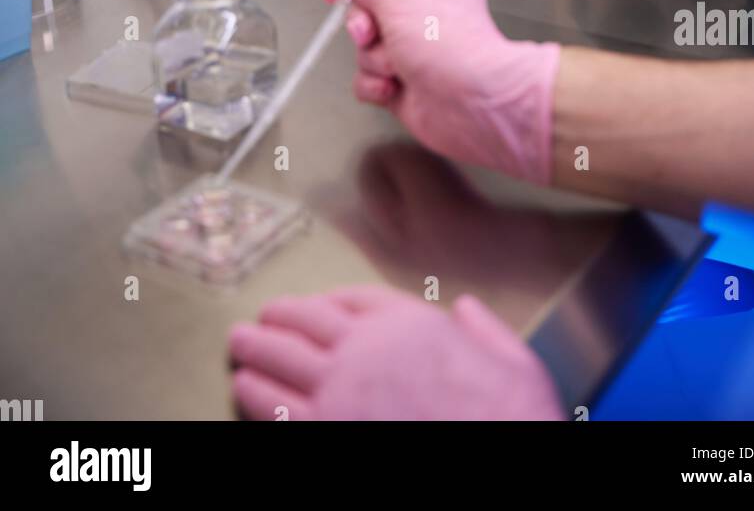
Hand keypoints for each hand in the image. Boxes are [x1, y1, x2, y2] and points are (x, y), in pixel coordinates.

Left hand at [230, 286, 563, 421]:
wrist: (502, 454)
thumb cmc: (511, 415)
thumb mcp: (513, 356)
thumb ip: (483, 328)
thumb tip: (466, 309)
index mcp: (408, 324)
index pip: (352, 299)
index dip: (325, 302)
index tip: (312, 307)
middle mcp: (366, 350)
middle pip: (304, 323)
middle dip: (276, 320)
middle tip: (257, 322)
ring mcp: (340, 396)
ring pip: (281, 362)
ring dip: (256, 353)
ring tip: (240, 347)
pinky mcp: (325, 435)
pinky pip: (278, 411)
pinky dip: (256, 396)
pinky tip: (244, 391)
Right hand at [324, 0, 559, 183]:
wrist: (476, 107)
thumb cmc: (445, 44)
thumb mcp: (401, 2)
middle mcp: (424, 20)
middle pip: (371, 13)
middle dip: (364, 26)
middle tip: (369, 35)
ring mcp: (414, 56)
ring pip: (368, 50)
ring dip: (375, 59)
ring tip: (397, 69)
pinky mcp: (404, 89)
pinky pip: (371, 80)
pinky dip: (375, 85)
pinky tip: (392, 90)